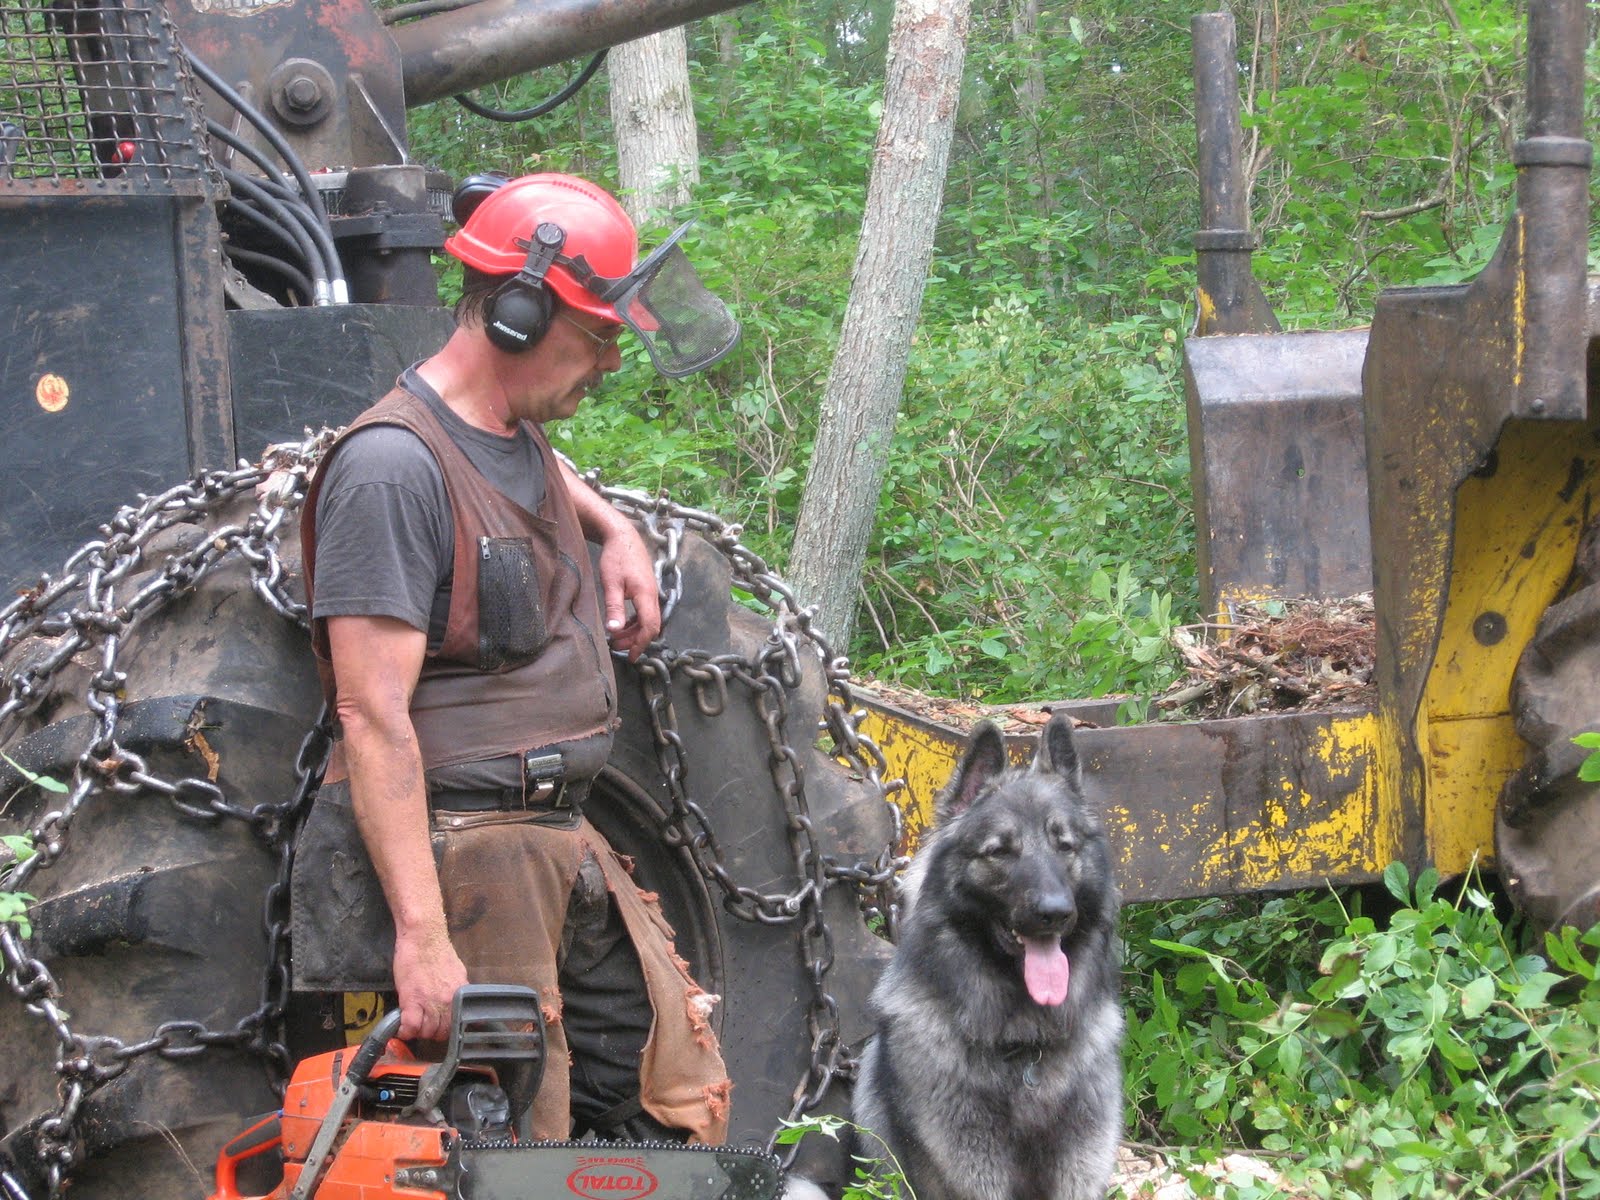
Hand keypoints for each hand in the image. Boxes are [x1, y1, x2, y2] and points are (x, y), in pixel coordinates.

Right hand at [392, 926, 469, 1041]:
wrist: (423, 937)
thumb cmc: (436, 951)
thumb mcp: (456, 973)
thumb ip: (456, 990)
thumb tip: (456, 1001)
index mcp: (460, 995)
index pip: (458, 1024)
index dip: (447, 1028)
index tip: (440, 1027)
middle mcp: (448, 1002)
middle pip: (442, 1032)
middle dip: (433, 1032)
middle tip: (424, 1025)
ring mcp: (431, 1003)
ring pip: (426, 1032)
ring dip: (418, 1031)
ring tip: (412, 1024)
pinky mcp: (412, 1000)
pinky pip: (411, 1027)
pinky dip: (405, 1031)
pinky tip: (402, 1028)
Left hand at [597, 519, 661, 660]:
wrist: (623, 537)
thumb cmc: (616, 557)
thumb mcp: (611, 583)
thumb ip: (614, 607)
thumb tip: (614, 630)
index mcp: (646, 595)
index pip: (649, 626)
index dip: (641, 643)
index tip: (630, 656)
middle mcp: (653, 595)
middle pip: (651, 626)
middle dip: (636, 641)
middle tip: (618, 648)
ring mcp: (652, 592)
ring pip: (648, 620)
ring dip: (635, 632)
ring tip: (618, 638)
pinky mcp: (647, 590)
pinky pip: (645, 612)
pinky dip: (635, 622)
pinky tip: (623, 624)